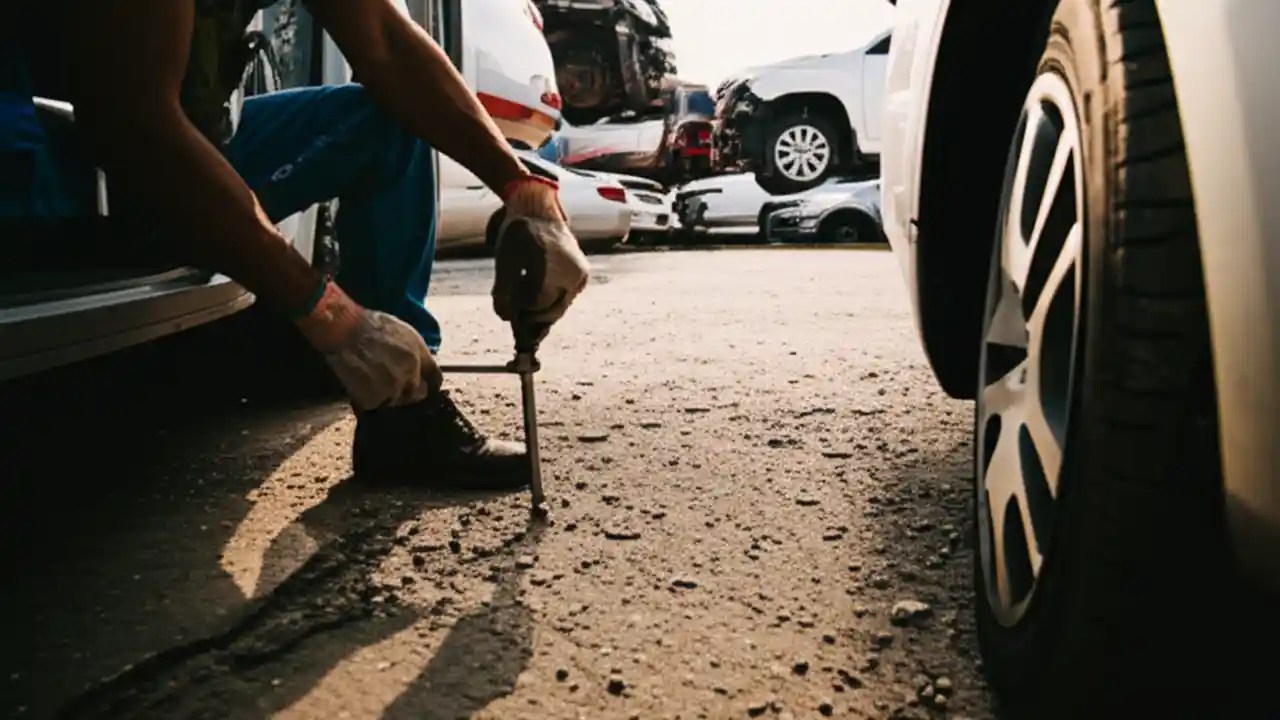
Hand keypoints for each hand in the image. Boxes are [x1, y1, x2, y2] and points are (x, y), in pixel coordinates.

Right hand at [295, 279, 441, 410]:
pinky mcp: (374, 398)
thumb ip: (415, 350)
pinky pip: (374, 404)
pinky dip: (367, 399)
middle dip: (405, 391)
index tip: (427, 387)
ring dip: (385, 395)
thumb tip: (419, 363)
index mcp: (418, 355)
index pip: (435, 377)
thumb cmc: (369, 324)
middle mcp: (410, 374)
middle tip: (388, 383)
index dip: (431, 384)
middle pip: (415, 393)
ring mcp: (392, 388)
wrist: (345, 330)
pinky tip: (359, 385)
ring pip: (394, 400)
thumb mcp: (402, 330)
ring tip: (370, 380)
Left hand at [492, 176, 589, 327]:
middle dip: (533, 317)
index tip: (508, 310)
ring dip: (541, 311)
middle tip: (516, 317)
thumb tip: (506, 317)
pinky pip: (566, 298)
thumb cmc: (519, 234)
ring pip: (560, 306)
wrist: (539, 211)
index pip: (538, 304)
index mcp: (555, 267)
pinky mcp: (582, 276)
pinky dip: (551, 301)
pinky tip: (536, 295)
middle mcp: (573, 274)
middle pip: (552, 310)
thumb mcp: (504, 260)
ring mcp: (581, 276)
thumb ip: (503, 291)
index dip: (521, 312)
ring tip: (524, 304)